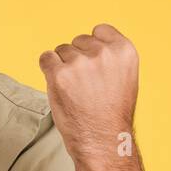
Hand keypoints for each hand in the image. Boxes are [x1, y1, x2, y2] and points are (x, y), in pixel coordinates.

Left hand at [38, 23, 138, 164]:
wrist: (102, 141)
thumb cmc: (112, 113)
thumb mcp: (125, 77)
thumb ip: (111, 56)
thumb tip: (90, 43)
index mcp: (124, 51)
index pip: (100, 30)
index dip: (93, 46)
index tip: (94, 64)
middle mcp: (103, 53)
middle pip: (78, 40)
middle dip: (78, 57)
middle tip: (85, 84)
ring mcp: (80, 63)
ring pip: (61, 50)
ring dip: (63, 67)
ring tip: (76, 90)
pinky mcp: (59, 75)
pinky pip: (45, 58)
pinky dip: (47, 69)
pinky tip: (59, 86)